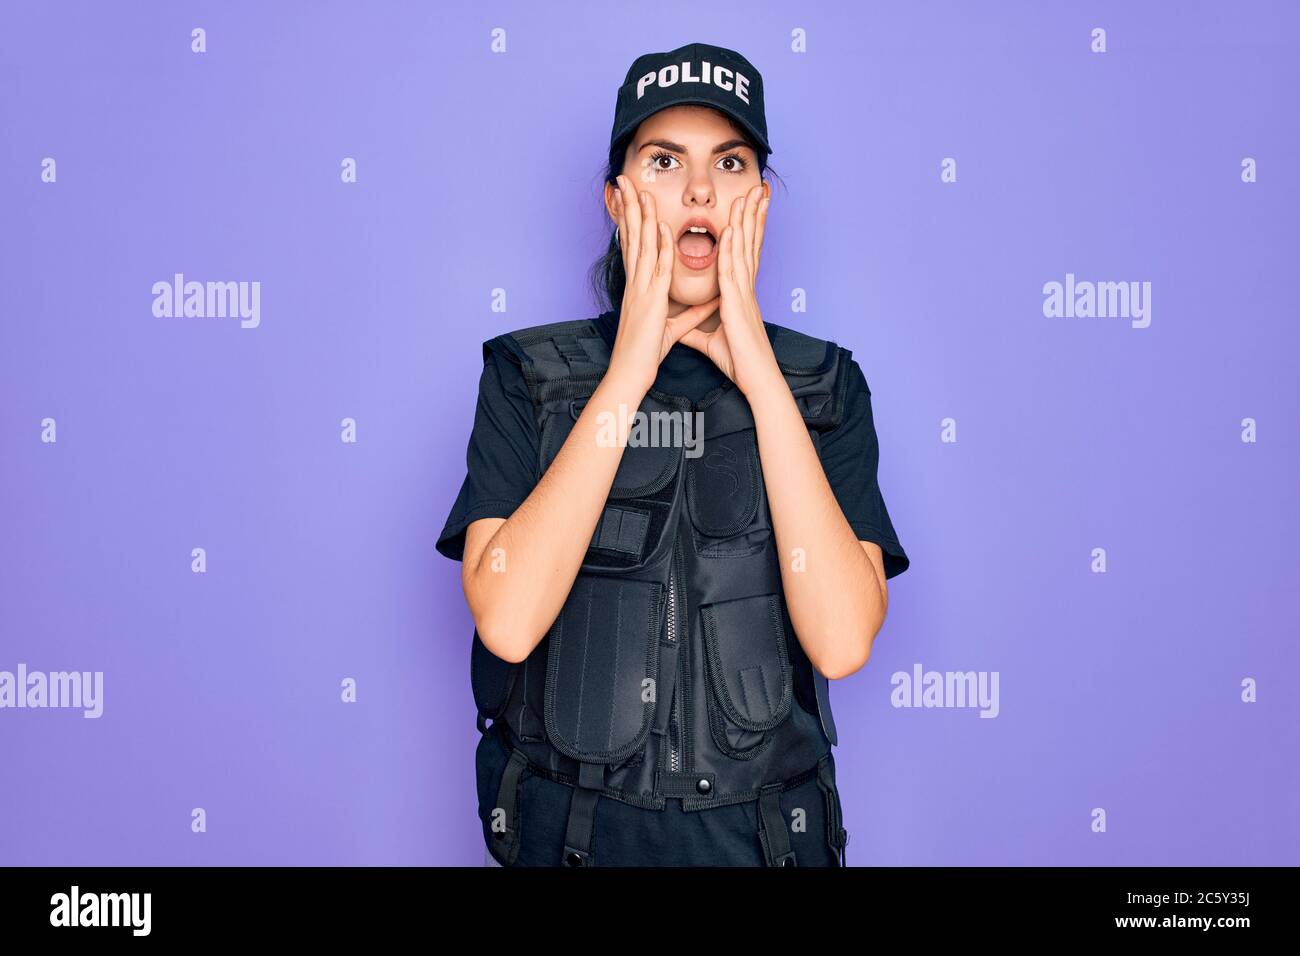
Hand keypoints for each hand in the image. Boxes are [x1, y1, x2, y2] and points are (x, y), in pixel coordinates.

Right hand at [606, 174, 720, 392]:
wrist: (631, 372)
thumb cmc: (646, 352)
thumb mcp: (674, 327)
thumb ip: (692, 312)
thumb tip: (710, 301)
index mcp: (639, 287)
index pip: (634, 246)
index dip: (632, 221)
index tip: (631, 198)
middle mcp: (636, 283)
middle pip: (632, 237)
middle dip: (629, 207)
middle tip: (622, 180)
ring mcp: (641, 289)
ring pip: (641, 245)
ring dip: (641, 215)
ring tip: (639, 189)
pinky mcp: (650, 300)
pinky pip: (656, 268)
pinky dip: (658, 245)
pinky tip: (659, 225)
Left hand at [678, 182, 777, 396]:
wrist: (756, 378)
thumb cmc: (740, 361)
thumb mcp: (710, 339)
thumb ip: (695, 327)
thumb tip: (680, 324)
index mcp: (739, 293)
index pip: (742, 253)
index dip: (745, 229)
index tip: (745, 207)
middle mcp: (744, 288)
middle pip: (749, 243)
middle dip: (752, 215)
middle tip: (756, 189)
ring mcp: (743, 293)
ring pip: (744, 250)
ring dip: (746, 221)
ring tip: (747, 195)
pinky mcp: (738, 304)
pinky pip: (734, 272)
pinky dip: (733, 250)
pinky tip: (731, 230)